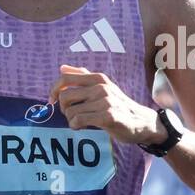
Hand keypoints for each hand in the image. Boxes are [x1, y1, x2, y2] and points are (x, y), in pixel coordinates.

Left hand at [48, 64, 162, 145]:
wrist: (142, 122)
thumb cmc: (119, 105)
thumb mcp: (104, 86)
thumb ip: (83, 76)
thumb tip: (62, 67)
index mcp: (98, 78)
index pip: (65, 78)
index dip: (54, 90)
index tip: (52, 101)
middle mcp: (101, 87)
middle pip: (65, 96)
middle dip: (63, 109)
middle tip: (72, 114)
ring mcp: (105, 101)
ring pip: (70, 111)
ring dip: (71, 120)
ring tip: (81, 122)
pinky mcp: (107, 116)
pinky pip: (79, 121)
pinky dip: (76, 126)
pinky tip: (82, 127)